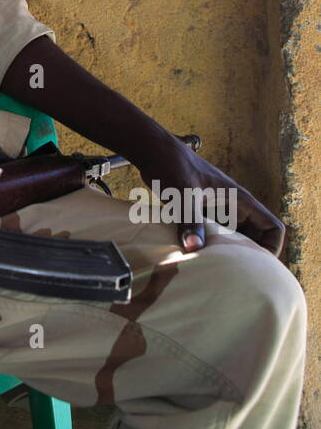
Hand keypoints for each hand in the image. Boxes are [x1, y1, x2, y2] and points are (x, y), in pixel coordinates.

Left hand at [134, 134, 285, 256]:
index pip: (273, 227)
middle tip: (233, 274)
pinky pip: (215, 237)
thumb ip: (190, 220)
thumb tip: (193, 247)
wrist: (155, 154)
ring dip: (228, 254)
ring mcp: (218, 211)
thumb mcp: (184, 195)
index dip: (271, 248)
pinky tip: (197, 259)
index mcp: (240, 201)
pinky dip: (210, 248)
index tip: (256, 264)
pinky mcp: (202, 214)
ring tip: (216, 271)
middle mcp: (233, 208)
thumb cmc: (173, 167)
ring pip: (234, 239)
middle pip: (255, 238)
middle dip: (249, 257)